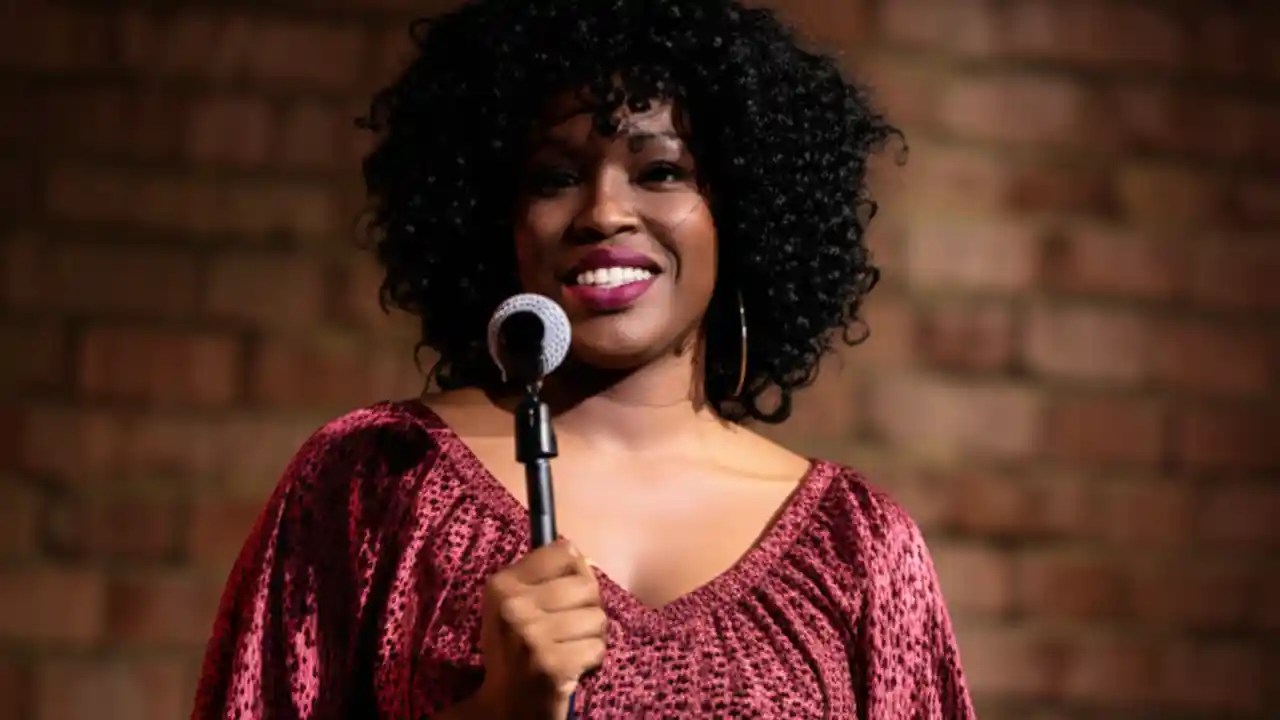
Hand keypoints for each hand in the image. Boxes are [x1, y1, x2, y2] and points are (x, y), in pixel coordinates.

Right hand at [472, 539, 606, 719]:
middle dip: (587, 608)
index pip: (563, 551)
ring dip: (590, 636)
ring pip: (597, 617)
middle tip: (569, 627)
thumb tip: (583, 554)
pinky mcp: (553, 665)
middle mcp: (513, 607)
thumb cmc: (514, 649)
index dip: (575, 571)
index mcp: (502, 585)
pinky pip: (597, 648)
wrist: (504, 706)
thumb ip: (546, 577)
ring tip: (568, 647)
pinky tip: (571, 666)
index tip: (566, 592)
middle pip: (586, 586)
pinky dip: (590, 659)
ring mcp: (532, 637)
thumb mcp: (515, 606)